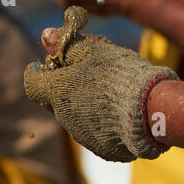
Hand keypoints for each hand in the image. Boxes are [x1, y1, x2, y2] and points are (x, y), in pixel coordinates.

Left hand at [23, 5, 176, 161]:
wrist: (149, 110)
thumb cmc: (119, 75)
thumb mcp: (92, 51)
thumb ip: (66, 45)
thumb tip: (46, 35)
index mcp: (57, 93)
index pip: (33, 84)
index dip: (36, 73)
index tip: (42, 65)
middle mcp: (65, 118)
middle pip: (54, 101)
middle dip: (62, 89)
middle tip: (81, 75)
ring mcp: (83, 136)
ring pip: (75, 117)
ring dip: (84, 105)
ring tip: (109, 94)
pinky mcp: (102, 149)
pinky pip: (96, 132)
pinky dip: (102, 121)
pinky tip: (120, 112)